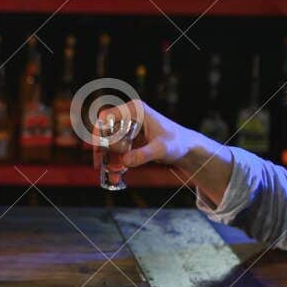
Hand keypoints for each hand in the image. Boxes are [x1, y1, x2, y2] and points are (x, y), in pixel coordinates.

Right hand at [96, 99, 232, 203]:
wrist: (187, 148)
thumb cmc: (177, 143)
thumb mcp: (161, 150)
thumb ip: (144, 155)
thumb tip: (125, 161)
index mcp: (135, 110)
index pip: (107, 117)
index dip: (99, 133)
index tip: (99, 151)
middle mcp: (129, 115)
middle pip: (105, 131)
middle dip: (102, 150)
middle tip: (99, 166)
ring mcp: (129, 126)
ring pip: (109, 142)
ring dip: (107, 158)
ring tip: (111, 175)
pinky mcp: (130, 137)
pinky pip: (116, 149)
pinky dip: (114, 161)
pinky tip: (117, 175)